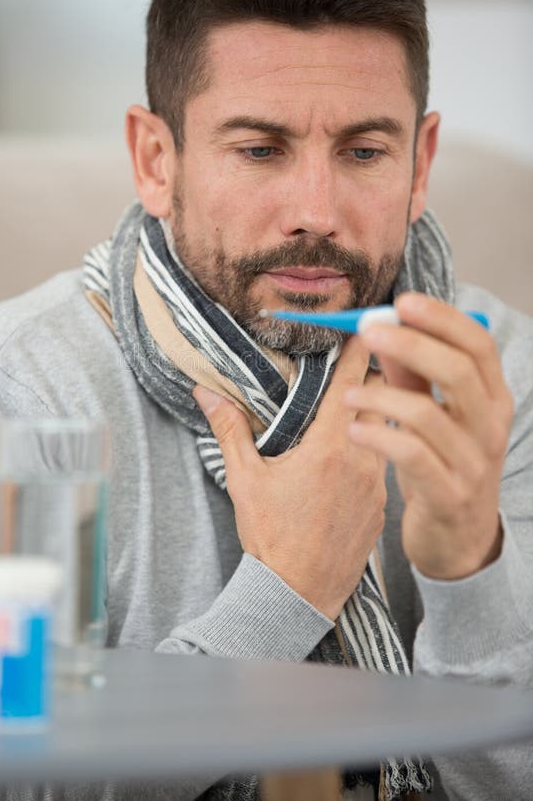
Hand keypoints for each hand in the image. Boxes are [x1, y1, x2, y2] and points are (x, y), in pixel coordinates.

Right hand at [193, 338, 386, 620]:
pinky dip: (366, 455)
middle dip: (366, 381)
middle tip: (348, 367)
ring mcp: (377, 487)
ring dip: (367, 420)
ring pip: (382, 435)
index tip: (366, 322)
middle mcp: (364, 461)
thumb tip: (205, 392)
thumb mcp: (244, 480)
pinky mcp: (381, 509)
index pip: (355, 381)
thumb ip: (229, 430)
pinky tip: (340, 467)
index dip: (361, 347)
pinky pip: (379, 467)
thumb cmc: (271, 538)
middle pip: (378, 402)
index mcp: (331, 447)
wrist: (297, 597)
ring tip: (342, 417)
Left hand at [345, 292, 512, 579]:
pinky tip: (354, 429)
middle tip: (367, 331)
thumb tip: (379, 326)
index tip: (402, 301)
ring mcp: (472, 463)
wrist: (458, 539)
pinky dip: (377, 436)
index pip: (478, 345)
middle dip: (410, 344)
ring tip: (349, 395)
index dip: (442, 319)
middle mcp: (490, 427)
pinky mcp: (448, 495)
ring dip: (379, 397)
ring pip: (426, 415)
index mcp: (492, 398)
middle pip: (457, 371)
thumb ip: (411, 374)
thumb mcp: (433, 415)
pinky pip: (410, 456)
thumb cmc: (441, 464)